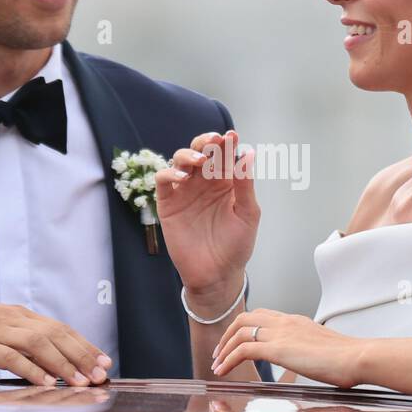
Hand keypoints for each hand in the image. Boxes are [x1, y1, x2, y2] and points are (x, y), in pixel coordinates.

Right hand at [0, 300, 112, 386]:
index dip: (84, 345)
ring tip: (79, 382)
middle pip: (55, 334)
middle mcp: (10, 318)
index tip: (104, 362)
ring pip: (37, 343)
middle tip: (100, 375)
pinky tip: (46, 382)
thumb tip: (50, 361)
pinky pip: (9, 356)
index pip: (60, 328)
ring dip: (62, 363)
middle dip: (81, 355)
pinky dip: (31, 369)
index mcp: (18, 315)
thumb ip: (20, 341)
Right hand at [154, 129, 258, 295]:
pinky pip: (163, 181)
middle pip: (201, 151)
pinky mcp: (168, 204)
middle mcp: (204, 182)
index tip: (232, 136)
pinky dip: (169, 173)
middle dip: (206, 141)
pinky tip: (182, 177)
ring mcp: (185, 191)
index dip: (227, 142)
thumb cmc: (236, 245)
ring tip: (201, 161)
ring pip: (180, 160)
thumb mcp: (248, 214)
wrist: (217, 274)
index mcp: (226, 182)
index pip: (224, 155)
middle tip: (214, 139)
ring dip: (188, 155)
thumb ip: (245, 185)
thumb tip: (248, 154)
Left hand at [210, 308, 365, 388]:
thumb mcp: (325, 350)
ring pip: (240, 331)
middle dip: (228, 335)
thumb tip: (314, 363)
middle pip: (246, 318)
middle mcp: (286, 322)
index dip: (245, 327)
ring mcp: (281, 333)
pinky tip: (223, 372)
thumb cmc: (350, 359)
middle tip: (220, 352)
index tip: (236, 343)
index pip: (263, 315)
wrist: (358, 357)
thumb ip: (312, 351)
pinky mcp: (278, 349)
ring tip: (217, 364)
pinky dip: (229, 360)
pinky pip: (243, 350)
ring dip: (224, 349)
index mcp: (297, 322)